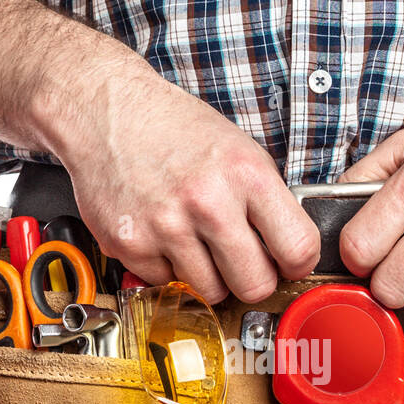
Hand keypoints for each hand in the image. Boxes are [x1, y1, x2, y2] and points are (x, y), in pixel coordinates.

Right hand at [47, 51, 319, 303]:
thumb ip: (266, 202)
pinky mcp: (130, 244)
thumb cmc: (174, 129)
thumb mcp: (239, 150)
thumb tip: (290, 254)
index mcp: (246, 174)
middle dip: (252, 279)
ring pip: (210, 292)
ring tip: (195, 239)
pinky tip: (162, 233)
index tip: (287, 264)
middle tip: (242, 263)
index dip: (297, 264)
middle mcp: (207, 202)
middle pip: (255, 285)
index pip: (297, 248)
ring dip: (207, 274)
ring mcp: (166, 227)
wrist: (106, 112)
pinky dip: (166, 267)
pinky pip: (166, 283)